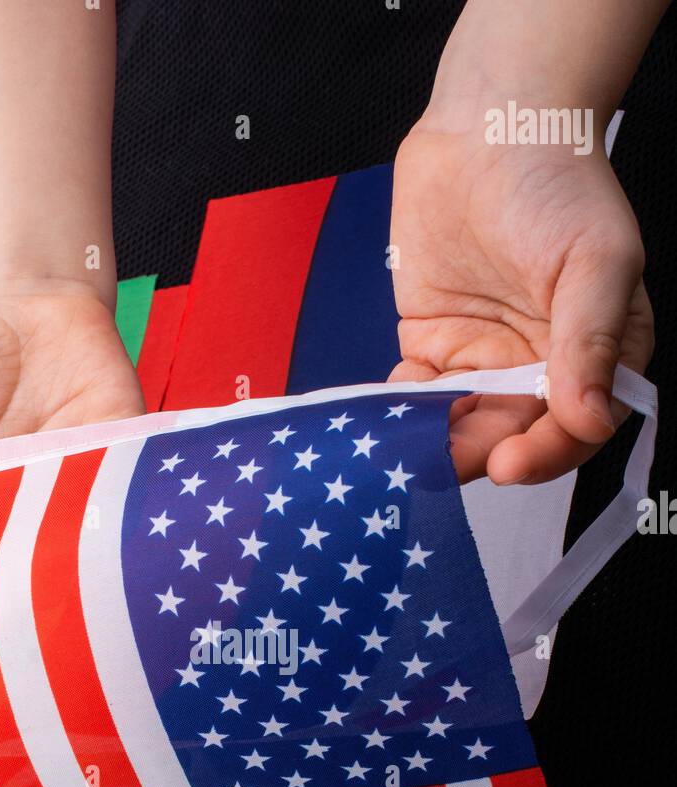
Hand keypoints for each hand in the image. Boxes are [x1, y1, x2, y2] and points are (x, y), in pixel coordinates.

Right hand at [0, 279, 144, 544]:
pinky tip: (133, 511)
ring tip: (73, 541)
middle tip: (24, 567)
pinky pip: (135, 495)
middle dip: (28, 577)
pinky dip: (137, 505)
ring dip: (82, 545)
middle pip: (28, 566)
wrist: (33, 302)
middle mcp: (24, 513)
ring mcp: (77, 492)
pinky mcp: (125, 465)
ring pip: (84, 540)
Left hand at [389, 119, 653, 483]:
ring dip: (435, 443)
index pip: (573, 429)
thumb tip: (594, 419)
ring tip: (408, 453)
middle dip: (480, 455)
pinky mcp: (434, 346)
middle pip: (511, 436)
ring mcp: (485, 360)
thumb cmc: (557, 182)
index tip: (510, 463)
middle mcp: (541, 369)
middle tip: (446, 465)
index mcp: (596, 357)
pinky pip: (416, 397)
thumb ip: (592, 343)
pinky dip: (401, 413)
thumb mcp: (595, 260)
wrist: (489, 125)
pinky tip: (387, 418)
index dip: (544, 455)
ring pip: (460, 425)